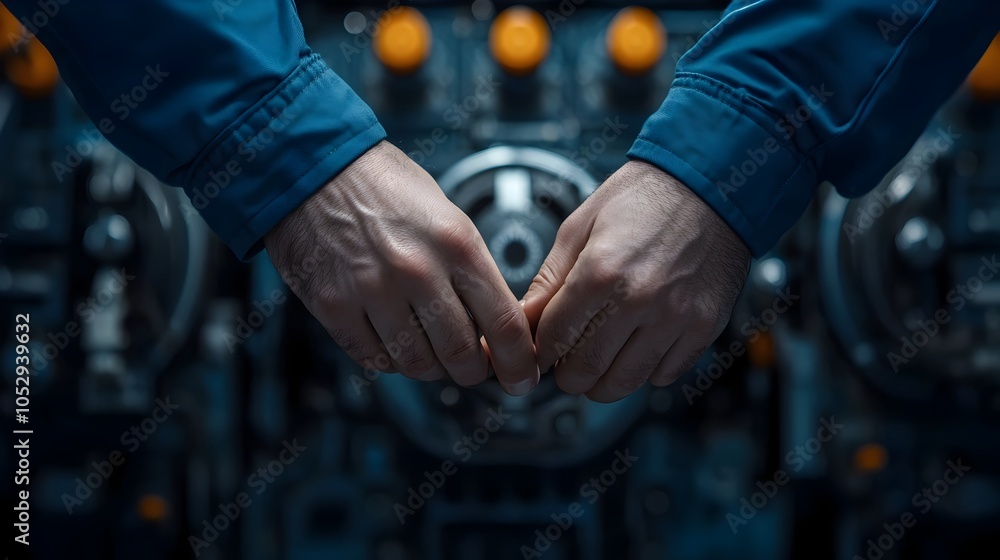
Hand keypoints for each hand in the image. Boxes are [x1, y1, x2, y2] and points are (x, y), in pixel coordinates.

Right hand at [265, 141, 538, 394]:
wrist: (313, 164)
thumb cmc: (385, 186)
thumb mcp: (446, 214)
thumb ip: (471, 269)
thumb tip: (495, 323)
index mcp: (457, 242)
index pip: (504, 323)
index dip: (519, 363)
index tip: (522, 377)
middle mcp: (418, 270)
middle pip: (462, 355)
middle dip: (474, 372)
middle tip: (474, 368)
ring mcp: (372, 291)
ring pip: (417, 364)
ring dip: (432, 368)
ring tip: (432, 352)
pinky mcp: (334, 305)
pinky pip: (374, 358)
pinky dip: (390, 360)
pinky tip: (394, 341)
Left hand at [522, 161, 750, 401]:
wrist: (711, 183)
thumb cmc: (642, 198)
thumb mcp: (580, 226)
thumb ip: (550, 279)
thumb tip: (524, 319)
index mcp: (600, 271)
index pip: (554, 339)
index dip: (542, 351)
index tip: (543, 351)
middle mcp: (638, 300)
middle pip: (586, 371)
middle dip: (568, 374)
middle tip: (568, 362)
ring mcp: (675, 317)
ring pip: (625, 382)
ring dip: (604, 381)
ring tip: (600, 360)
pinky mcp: (705, 327)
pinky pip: (665, 375)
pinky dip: (647, 370)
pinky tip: (639, 346)